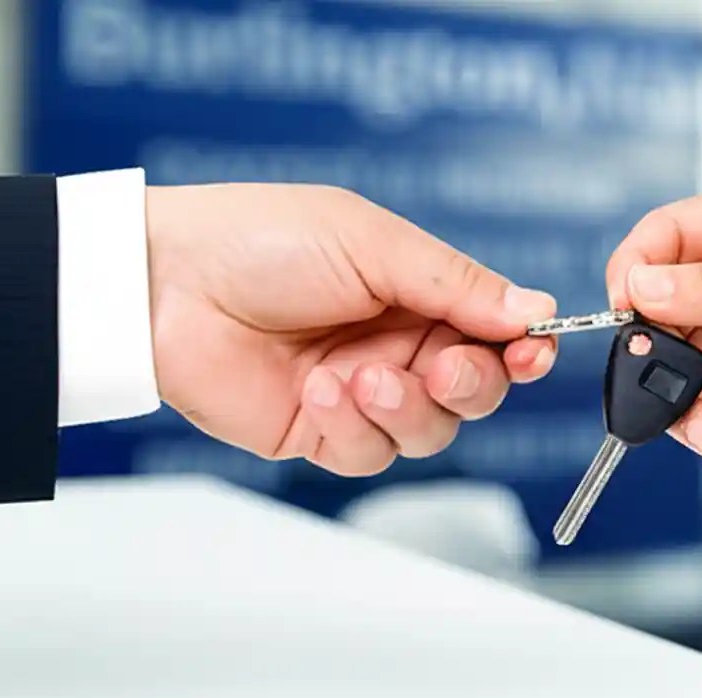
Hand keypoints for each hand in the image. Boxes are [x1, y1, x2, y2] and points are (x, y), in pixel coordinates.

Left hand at [145, 184, 556, 475]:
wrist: (164, 283)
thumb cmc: (263, 240)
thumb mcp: (374, 245)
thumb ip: (458, 284)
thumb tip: (537, 309)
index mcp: (417, 293)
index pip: (494, 333)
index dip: (521, 349)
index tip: (533, 352)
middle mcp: (397, 345)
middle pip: (475, 392)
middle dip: (470, 384)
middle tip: (441, 367)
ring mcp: (360, 393)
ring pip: (429, 432)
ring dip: (405, 409)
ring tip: (358, 375)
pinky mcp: (320, 432)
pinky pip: (368, 454)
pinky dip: (352, 427)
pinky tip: (317, 389)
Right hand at [606, 182, 701, 567]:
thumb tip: (640, 282)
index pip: (668, 230)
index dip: (638, 266)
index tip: (627, 310)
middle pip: (656, 297)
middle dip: (655, 346)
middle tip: (666, 381)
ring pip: (666, 356)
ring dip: (679, 396)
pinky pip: (690, 398)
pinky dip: (699, 421)